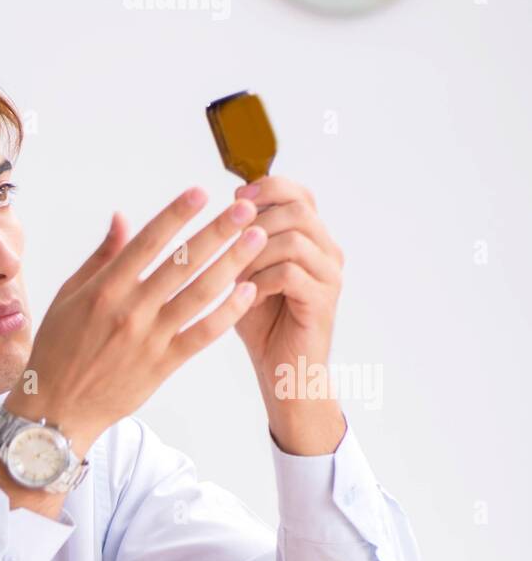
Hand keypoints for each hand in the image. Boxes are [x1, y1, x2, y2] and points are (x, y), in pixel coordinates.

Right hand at [5, 187, 266, 450]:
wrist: (56, 409)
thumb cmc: (56, 350)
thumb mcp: (68, 297)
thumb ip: (101, 258)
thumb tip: (122, 218)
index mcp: (104, 289)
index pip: (148, 241)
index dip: (177, 214)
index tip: (202, 193)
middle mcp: (130, 310)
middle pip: (183, 262)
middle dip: (218, 230)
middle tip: (246, 208)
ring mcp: (149, 339)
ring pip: (200, 293)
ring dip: (232, 262)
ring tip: (257, 239)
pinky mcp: (162, 365)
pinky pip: (202, 334)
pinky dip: (227, 312)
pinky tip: (247, 291)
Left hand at [231, 175, 347, 451]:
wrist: (282, 372)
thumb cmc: (262, 324)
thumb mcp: (246, 274)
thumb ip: (243, 242)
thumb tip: (230, 205)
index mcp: (312, 239)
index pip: (299, 193)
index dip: (267, 188)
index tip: (235, 199)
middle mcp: (328, 251)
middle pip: (297, 209)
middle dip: (255, 222)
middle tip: (230, 247)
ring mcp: (330, 275)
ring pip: (292, 239)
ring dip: (254, 255)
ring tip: (237, 279)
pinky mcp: (323, 300)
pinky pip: (289, 273)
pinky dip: (260, 281)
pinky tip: (246, 298)